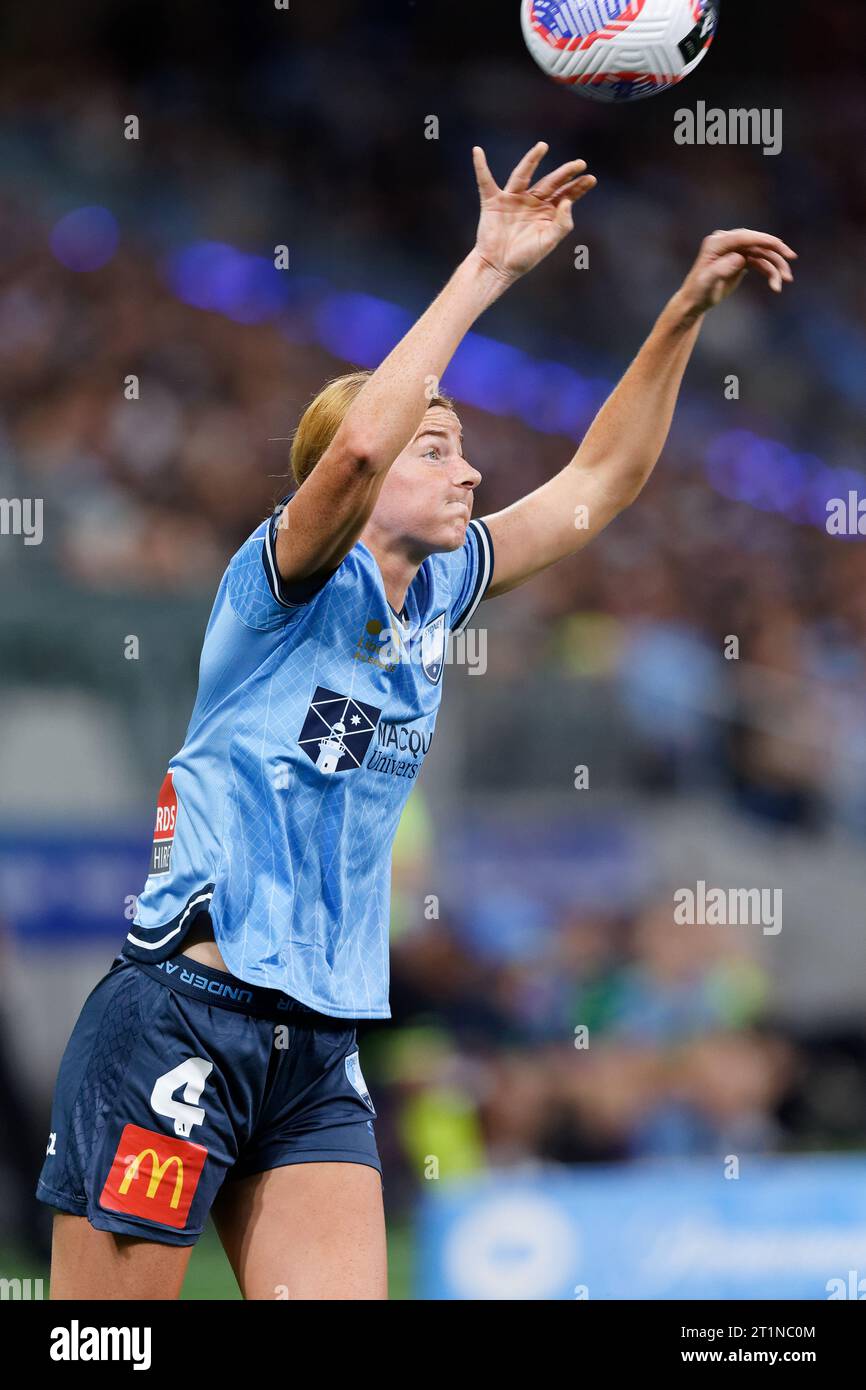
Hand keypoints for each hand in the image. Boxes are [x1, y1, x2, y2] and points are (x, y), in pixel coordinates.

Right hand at [472, 142, 596, 283]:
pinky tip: (477, 151)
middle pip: (550, 182)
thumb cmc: (524, 258)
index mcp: (547, 212)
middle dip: (565, 173)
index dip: (578, 187)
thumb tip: (567, 202)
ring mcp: (513, 199)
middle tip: (580, 163)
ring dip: (532, 159)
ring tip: (543, 146)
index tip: (591, 178)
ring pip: (524, 174)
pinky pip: (486, 181)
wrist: (497, 268)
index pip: (565, 194)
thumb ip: (561, 224)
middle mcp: (532, 201)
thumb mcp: (548, 242)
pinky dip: (480, 167)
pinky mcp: (494, 201)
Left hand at [678, 228, 797, 317]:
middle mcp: (727, 242)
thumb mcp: (707, 283)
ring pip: (762, 254)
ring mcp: (735, 250)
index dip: (762, 239)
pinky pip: (760, 263)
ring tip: (786, 280)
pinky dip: (770, 273)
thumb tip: (739, 258)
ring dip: (775, 266)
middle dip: (775, 250)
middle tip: (791, 257)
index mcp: (717, 242)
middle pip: (756, 242)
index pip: (744, 236)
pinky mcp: (742, 260)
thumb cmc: (698, 293)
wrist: (695, 302)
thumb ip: (721, 269)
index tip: (779, 244)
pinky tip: (776, 286)